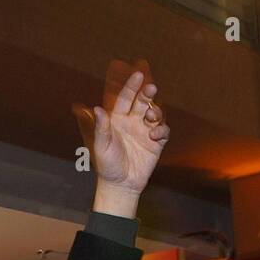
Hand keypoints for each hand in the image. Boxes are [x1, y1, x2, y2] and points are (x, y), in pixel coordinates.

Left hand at [79, 62, 169, 217]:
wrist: (120, 184)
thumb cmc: (106, 164)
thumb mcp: (100, 146)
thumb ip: (100, 128)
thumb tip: (96, 109)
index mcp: (118, 119)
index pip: (126, 98)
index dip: (132, 86)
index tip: (138, 75)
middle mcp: (133, 122)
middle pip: (143, 102)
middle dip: (148, 93)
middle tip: (151, 88)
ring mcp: (145, 131)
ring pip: (155, 114)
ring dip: (156, 111)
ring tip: (152, 116)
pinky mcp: (156, 143)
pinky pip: (163, 131)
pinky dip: (161, 130)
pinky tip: (154, 135)